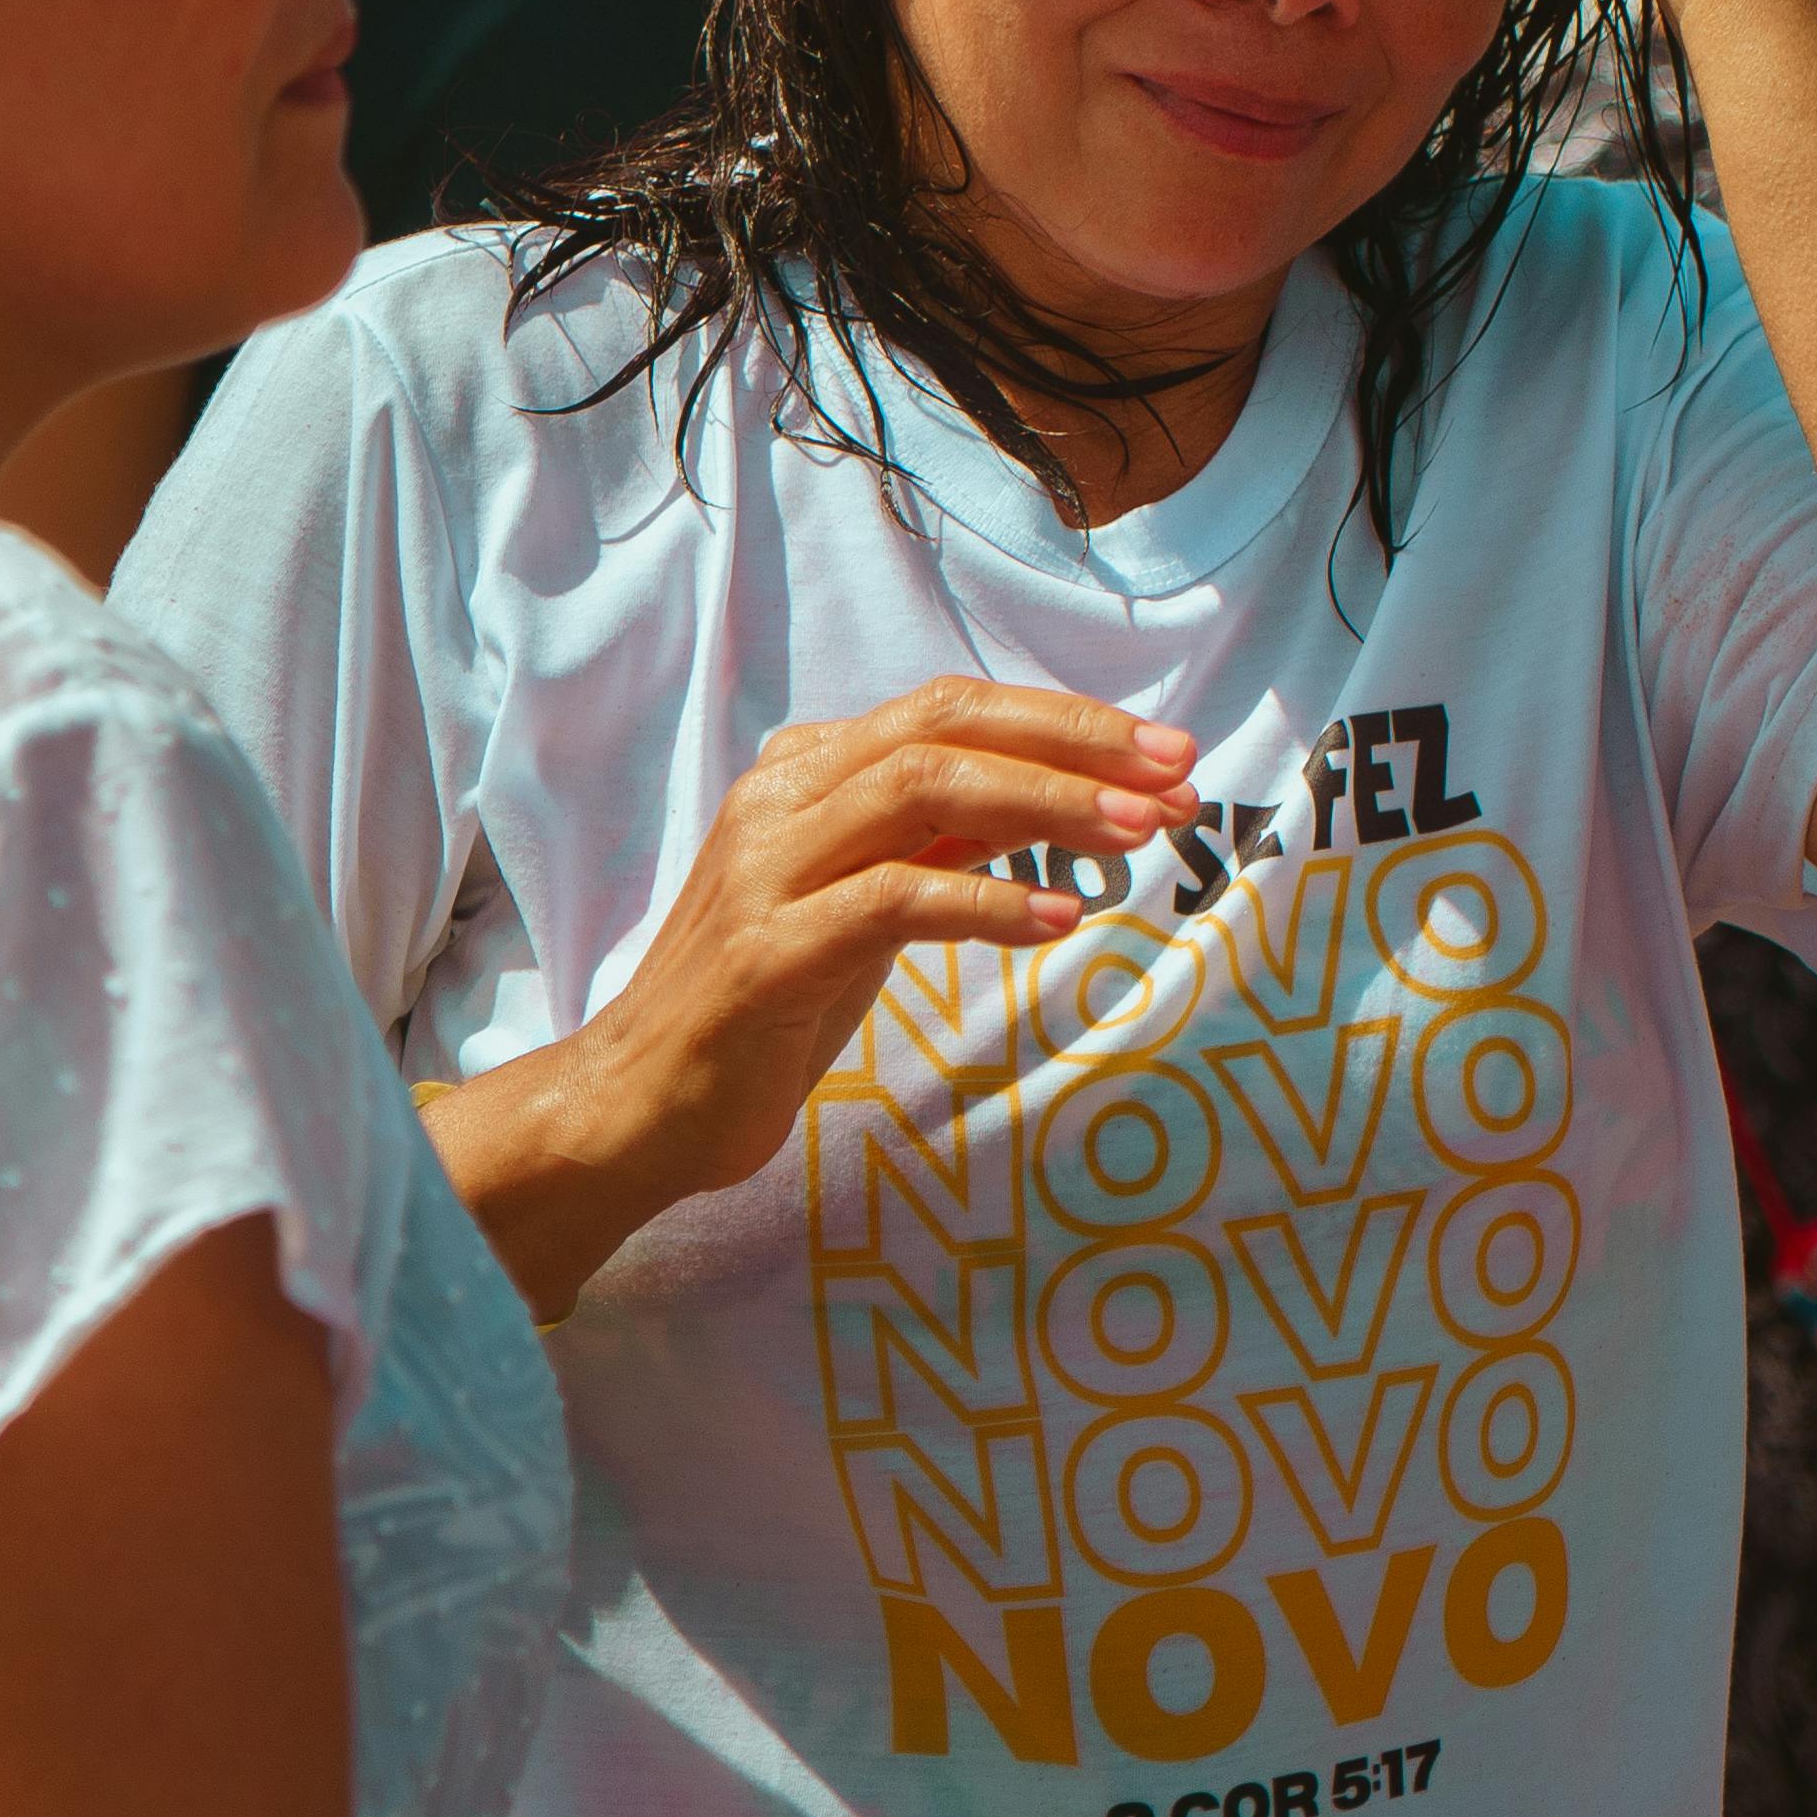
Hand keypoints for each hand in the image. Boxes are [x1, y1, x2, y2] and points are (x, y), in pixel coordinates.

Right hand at [430, 679, 1199, 1310]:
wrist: (638, 1107)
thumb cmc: (764, 1008)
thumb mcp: (865, 904)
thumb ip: (938, 842)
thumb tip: (1054, 798)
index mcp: (806, 773)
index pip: (952, 708)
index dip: (1067, 722)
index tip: (1166, 755)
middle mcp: (782, 797)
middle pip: (946, 725)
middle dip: (1076, 742)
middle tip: (1179, 775)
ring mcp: (768, 869)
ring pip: (923, 788)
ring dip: (1049, 803)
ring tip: (1142, 833)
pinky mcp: (768, 951)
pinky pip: (894, 898)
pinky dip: (988, 902)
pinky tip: (1062, 920)